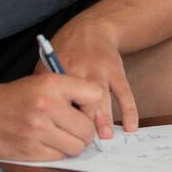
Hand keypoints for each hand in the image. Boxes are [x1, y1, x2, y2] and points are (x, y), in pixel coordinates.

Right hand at [0, 73, 103, 161]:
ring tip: (60, 136)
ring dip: (72, 144)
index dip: (92, 105)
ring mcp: (38, 130)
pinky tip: (46, 142)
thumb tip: (97, 114)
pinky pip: (59, 157)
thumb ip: (70, 92)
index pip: (95, 96)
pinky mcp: (30, 150)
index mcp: (52, 84)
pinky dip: (57, 153)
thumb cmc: (14, 96)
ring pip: (77, 147)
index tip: (84, 109)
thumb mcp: (42, 82)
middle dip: (84, 132)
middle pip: (88, 129)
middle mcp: (47, 106)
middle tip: (74, 128)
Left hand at [33, 16, 137, 138]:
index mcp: (57, 71)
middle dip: (82, 122)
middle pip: (79, 99)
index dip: (58, 120)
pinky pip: (124, 92)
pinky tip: (130, 127)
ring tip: (105, 137)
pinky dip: (129, 110)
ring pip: (101, 96)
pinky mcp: (116, 70)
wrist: (91, 29)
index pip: (56, 100)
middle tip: (83, 143)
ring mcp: (99, 70)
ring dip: (104, 118)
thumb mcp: (48, 64)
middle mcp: (78, 70)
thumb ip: (44, 90)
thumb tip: (41, 121)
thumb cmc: (66, 52)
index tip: (59, 137)